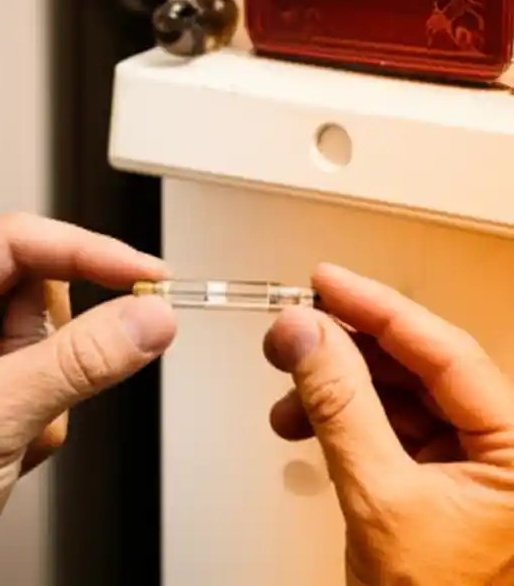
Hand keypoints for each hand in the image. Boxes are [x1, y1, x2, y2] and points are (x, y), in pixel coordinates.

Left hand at [0, 214, 175, 584]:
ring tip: (4, 435)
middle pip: (39, 290)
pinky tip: (5, 448)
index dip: (87, 254)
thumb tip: (144, 318)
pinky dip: (41, 418)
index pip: (15, 242)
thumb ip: (79, 362)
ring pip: (48, 339)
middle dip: (49, 354)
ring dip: (46, 396)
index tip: (144, 277)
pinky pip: (45, 378)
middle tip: (24, 399)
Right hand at [265, 264, 513, 584]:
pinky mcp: (445, 480)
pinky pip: (391, 427)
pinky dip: (342, 420)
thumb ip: (340, 408)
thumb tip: (307, 335)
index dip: (377, 307)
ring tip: (288, 392)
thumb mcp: (382, 499)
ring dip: (335, 388)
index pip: (445, 350)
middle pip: (421, 366)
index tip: (323, 281)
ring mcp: (478, 464)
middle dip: (345, 348)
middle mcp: (508, 447)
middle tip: (290, 329)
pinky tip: (305, 422)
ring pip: (400, 394)